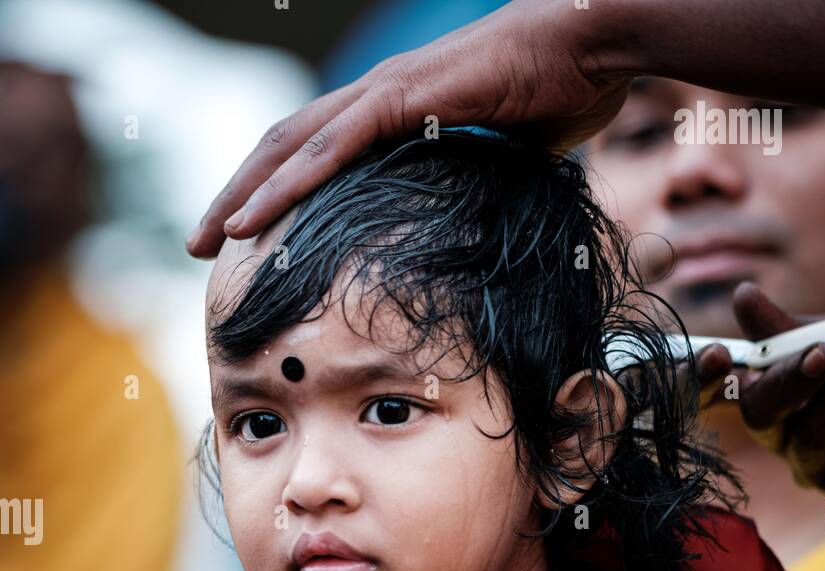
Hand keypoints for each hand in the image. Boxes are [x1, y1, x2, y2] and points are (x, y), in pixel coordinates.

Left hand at [185, 0, 629, 258]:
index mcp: (394, 112)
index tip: (247, 239)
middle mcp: (376, 98)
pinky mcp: (404, 99)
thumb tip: (479, 230)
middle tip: (200, 243)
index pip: (313, 153)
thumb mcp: (508, 159)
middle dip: (236, 195)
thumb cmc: (561, 91)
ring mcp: (385, 93)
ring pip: (293, 147)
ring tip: (210, 238)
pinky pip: (331, 148)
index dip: (274, 190)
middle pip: (283, 147)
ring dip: (245, 193)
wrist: (592, 42)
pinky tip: (255, 218)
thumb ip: (477, 185)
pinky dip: (287, 184)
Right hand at [693, 283, 824, 494]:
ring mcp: (808, 460)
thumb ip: (791, 329)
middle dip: (787, 381)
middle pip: (759, 413)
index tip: (716, 356)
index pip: (715, 387)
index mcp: (766, 387)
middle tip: (823, 353)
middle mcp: (779, 428)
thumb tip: (741, 297)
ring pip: (808, 437)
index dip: (701, 378)